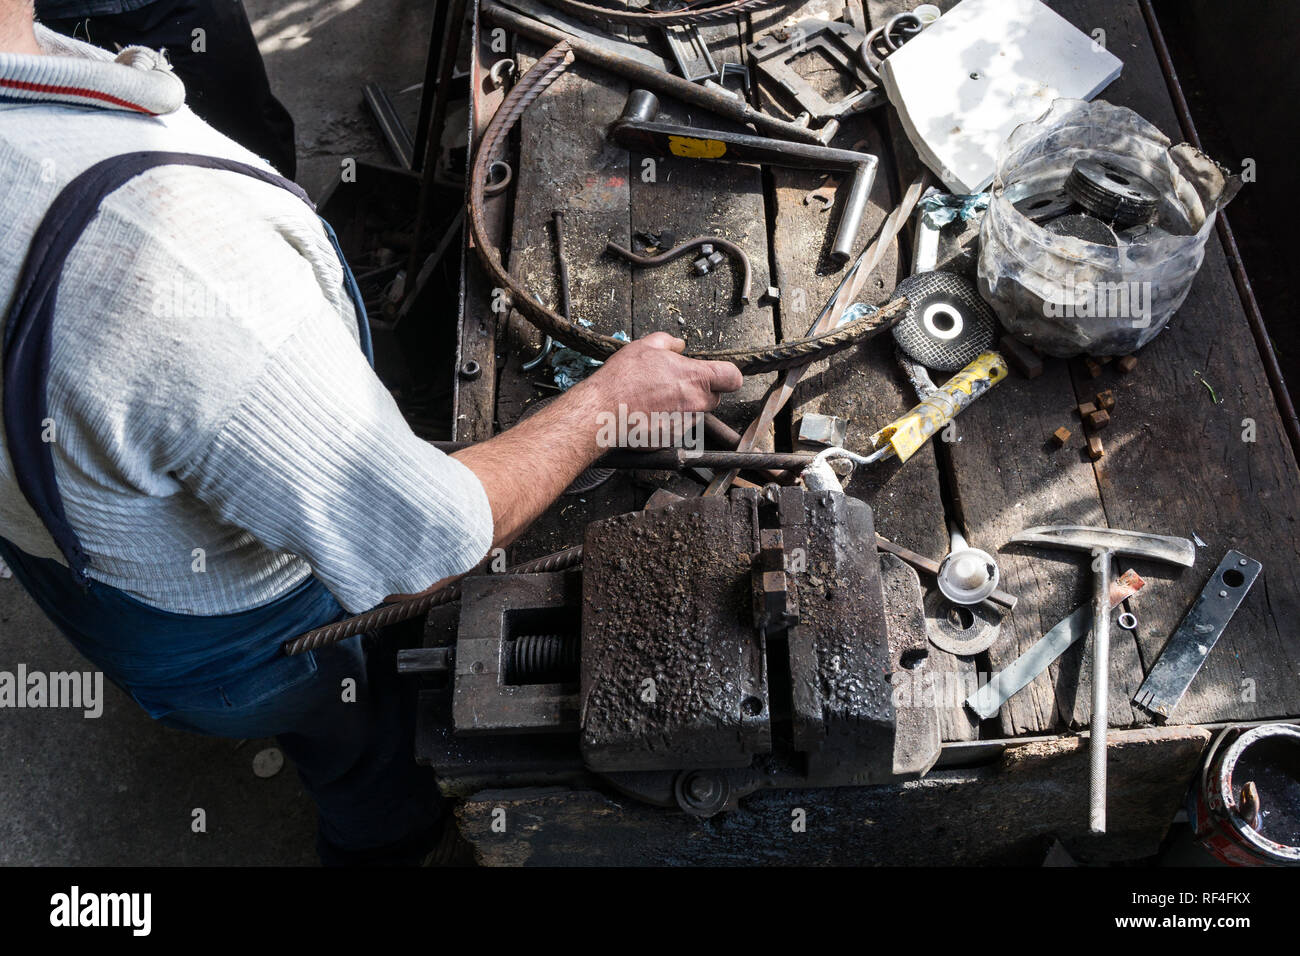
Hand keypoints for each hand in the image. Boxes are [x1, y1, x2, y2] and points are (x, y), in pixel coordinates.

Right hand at [585, 332, 742, 415]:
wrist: (603, 411)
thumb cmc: (623, 379)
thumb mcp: (645, 347)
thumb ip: (669, 342)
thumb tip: (679, 344)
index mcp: (696, 378)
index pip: (733, 378)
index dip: (728, 375)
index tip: (719, 375)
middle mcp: (695, 404)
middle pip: (714, 398)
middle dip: (700, 391)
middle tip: (675, 384)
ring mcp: (684, 424)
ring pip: (694, 414)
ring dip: (682, 408)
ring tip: (655, 399)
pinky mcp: (671, 440)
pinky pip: (676, 428)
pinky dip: (667, 422)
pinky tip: (648, 413)